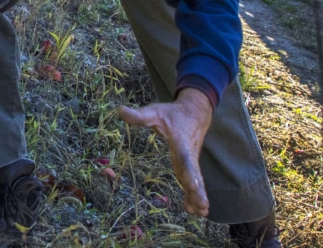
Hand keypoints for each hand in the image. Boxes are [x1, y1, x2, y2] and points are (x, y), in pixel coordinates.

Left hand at [117, 88, 212, 216]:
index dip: (189, 171)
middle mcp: (189, 155)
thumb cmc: (173, 114)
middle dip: (198, 190)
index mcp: (181, 142)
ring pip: (196, 181)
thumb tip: (119, 111)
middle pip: (194, 174)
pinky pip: (194, 182)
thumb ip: (139, 115)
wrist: (196, 113)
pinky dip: (194, 195)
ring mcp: (191, 161)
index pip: (185, 159)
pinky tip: (194, 210)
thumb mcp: (155, 112)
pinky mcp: (191, 165)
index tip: (193, 184)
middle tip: (202, 205)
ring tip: (200, 212)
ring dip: (198, 196)